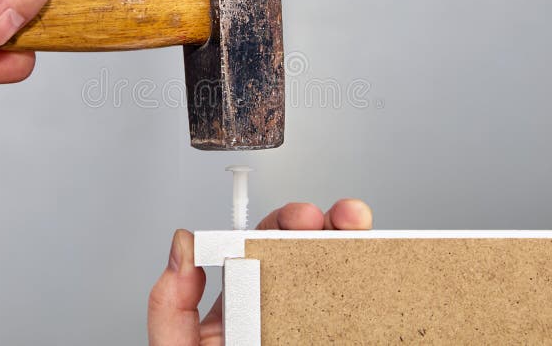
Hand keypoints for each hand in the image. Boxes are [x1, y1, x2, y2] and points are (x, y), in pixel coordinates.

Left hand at [148, 199, 372, 344]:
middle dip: (329, 229)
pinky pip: (364, 322)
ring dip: (356, 251)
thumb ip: (170, 309)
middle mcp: (276, 318)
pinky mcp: (338, 343)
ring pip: (341, 284)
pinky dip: (380, 300)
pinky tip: (382, 280)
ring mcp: (311, 334)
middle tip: (341, 220)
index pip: (261, 252)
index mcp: (235, 312)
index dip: (282, 226)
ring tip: (361, 234)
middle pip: (309, 259)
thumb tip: (183, 249)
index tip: (301, 217)